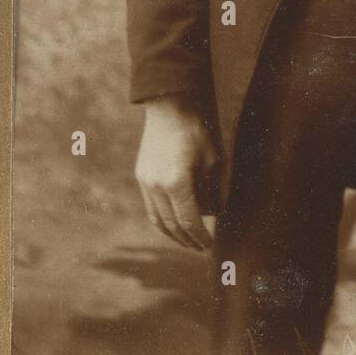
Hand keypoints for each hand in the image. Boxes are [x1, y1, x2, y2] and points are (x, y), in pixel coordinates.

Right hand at [135, 96, 217, 250]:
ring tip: (186, 241)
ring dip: (172, 234)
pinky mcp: (141, 175)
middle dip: (187, 239)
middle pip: (172, 224)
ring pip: (157, 219)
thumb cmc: (196, 130)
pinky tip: (172, 223)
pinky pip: (150, 206)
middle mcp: (156, 186)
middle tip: (200, 248)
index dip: (200, 236)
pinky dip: (161, 219)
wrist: (168, 107)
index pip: (189, 221)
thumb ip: (212, 189)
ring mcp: (145, 181)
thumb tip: (213, 213)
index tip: (209, 245)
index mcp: (176, 183)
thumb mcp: (213, 160)